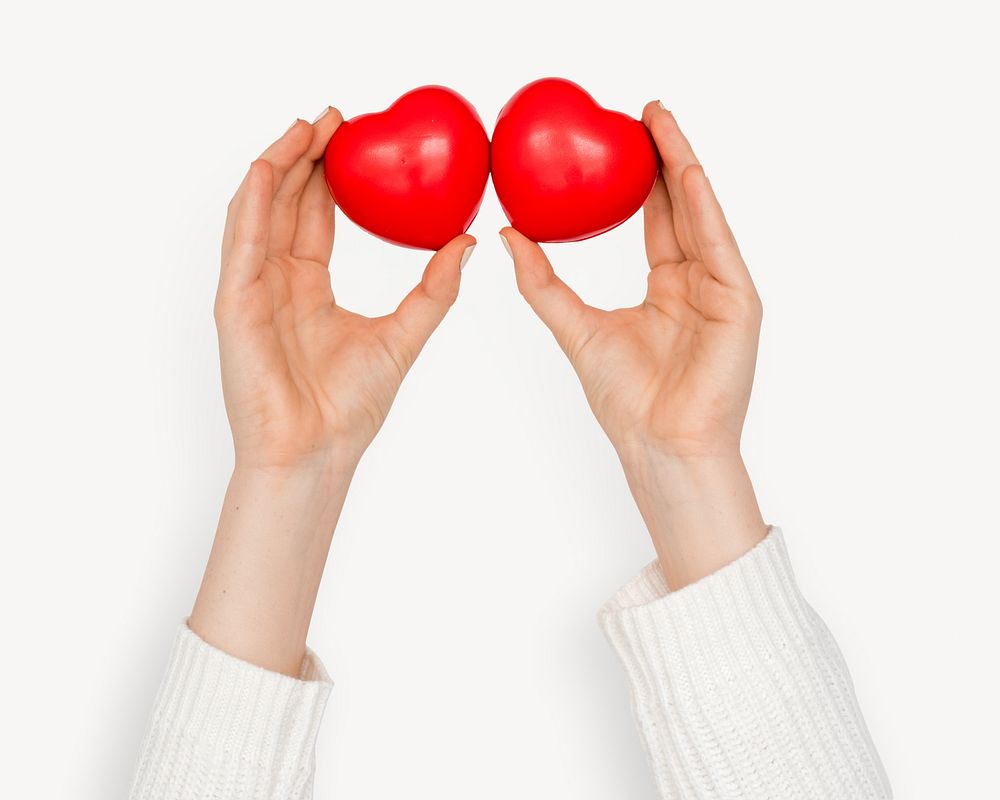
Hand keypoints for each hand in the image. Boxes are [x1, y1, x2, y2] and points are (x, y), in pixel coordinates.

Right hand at [217, 112, 475, 473]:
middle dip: (306, 155)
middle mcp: (276, 282)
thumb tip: (467, 245)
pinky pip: (241, 243)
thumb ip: (434, 290)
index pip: (314, 217)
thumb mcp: (404, 334)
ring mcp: (251, 291)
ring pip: (258, 211)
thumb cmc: (350, 405)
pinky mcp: (234, 306)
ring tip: (306, 127)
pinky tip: (271, 168)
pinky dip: (253, 203)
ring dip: (279, 165)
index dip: (329, 175)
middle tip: (334, 117)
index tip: (351, 137)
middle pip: (285, 203)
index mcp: (308, 288)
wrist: (319, 451)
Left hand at [503, 102, 766, 586]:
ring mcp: (722, 289)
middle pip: (682, 205)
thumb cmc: (625, 398)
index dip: (640, 177)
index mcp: (666, 287)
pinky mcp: (741, 302)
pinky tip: (685, 171)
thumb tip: (507, 235)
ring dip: (684, 165)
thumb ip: (542, 282)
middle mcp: (697, 281)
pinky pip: (719, 243)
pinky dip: (703, 206)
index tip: (621, 138)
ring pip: (703, 214)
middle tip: (644, 111)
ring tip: (661, 121)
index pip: (656, 218)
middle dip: (665, 156)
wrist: (657, 444)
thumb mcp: (574, 327)